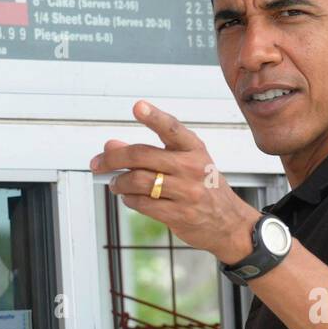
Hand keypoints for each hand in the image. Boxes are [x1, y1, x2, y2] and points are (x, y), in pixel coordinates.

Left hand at [91, 100, 260, 263]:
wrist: (229, 222)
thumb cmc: (203, 187)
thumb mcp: (184, 163)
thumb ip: (148, 152)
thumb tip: (111, 145)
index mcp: (194, 149)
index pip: (171, 128)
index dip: (154, 116)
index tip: (138, 106)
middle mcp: (192, 167)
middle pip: (142, 156)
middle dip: (113, 159)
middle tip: (98, 163)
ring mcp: (187, 192)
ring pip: (138, 181)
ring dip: (119, 183)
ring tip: (115, 184)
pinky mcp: (180, 214)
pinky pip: (143, 204)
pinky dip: (129, 200)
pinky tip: (129, 198)